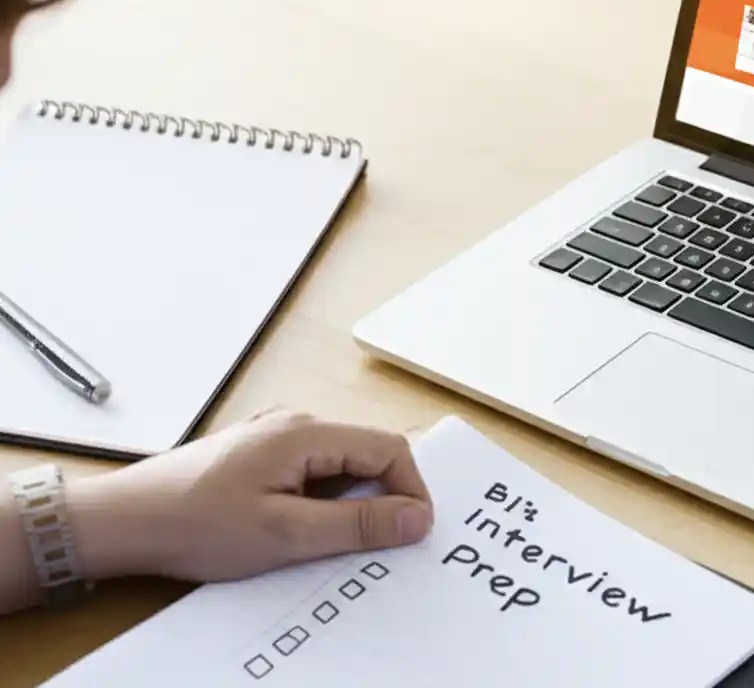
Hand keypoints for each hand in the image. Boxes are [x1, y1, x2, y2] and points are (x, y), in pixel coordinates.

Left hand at [66, 410, 433, 582]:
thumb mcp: (286, 533)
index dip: (411, 490)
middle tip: (370, 545)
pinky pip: (311, 473)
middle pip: (366, 454)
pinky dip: (320, 502)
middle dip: (380, 500)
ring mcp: (273, 438)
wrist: (123, 521)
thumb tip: (415, 517)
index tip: (412, 531)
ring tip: (320, 543)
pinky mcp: (258, 456)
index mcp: (305, 432)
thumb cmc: (192, 523)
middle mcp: (293, 424)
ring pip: (338, 467)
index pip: (388, 449)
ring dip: (347, 504)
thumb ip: (358, 524)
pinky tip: (296, 531)